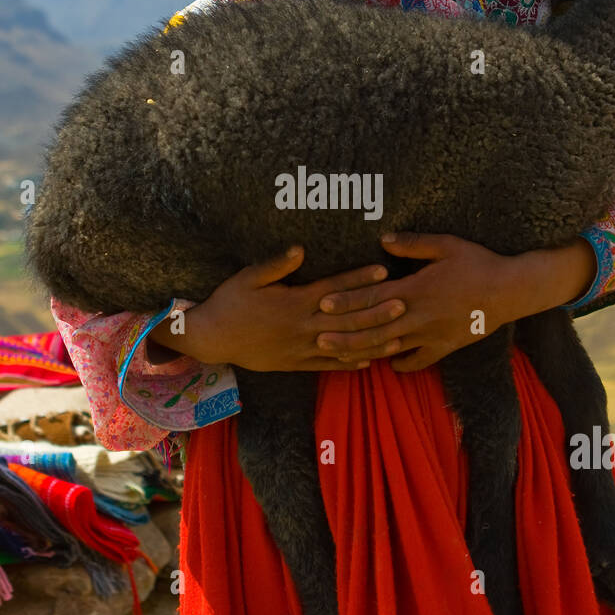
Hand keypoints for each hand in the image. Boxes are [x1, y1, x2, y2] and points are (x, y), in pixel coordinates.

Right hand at [177, 246, 406, 371]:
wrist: (211, 338)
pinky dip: (346, 363)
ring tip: (396, 337)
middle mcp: (301, 326)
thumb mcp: (248, 277)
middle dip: (376, 311)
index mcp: (293, 302)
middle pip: (346, 319)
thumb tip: (301, 249)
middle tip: (403, 303)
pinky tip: (367, 362)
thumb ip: (277, 264)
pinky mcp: (293, 363)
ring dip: (370, 342)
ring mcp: (299, 348)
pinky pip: (325, 365)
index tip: (382, 271)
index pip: (333, 289)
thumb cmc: (229, 302)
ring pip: (341, 345)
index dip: (359, 279)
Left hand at [316, 232, 521, 372]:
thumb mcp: (446, 245)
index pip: (373, 297)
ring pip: (390, 348)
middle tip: (317, 339)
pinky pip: (418, 361)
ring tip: (339, 356)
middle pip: (373, 328)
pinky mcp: (445, 347)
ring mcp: (431, 335)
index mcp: (416, 289)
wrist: (510, 290)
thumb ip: (412, 244)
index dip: (347, 300)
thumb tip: (382, 239)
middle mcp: (419, 316)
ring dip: (363, 352)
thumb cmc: (478, 263)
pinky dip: (401, 364)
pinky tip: (386, 364)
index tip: (324, 304)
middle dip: (344, 334)